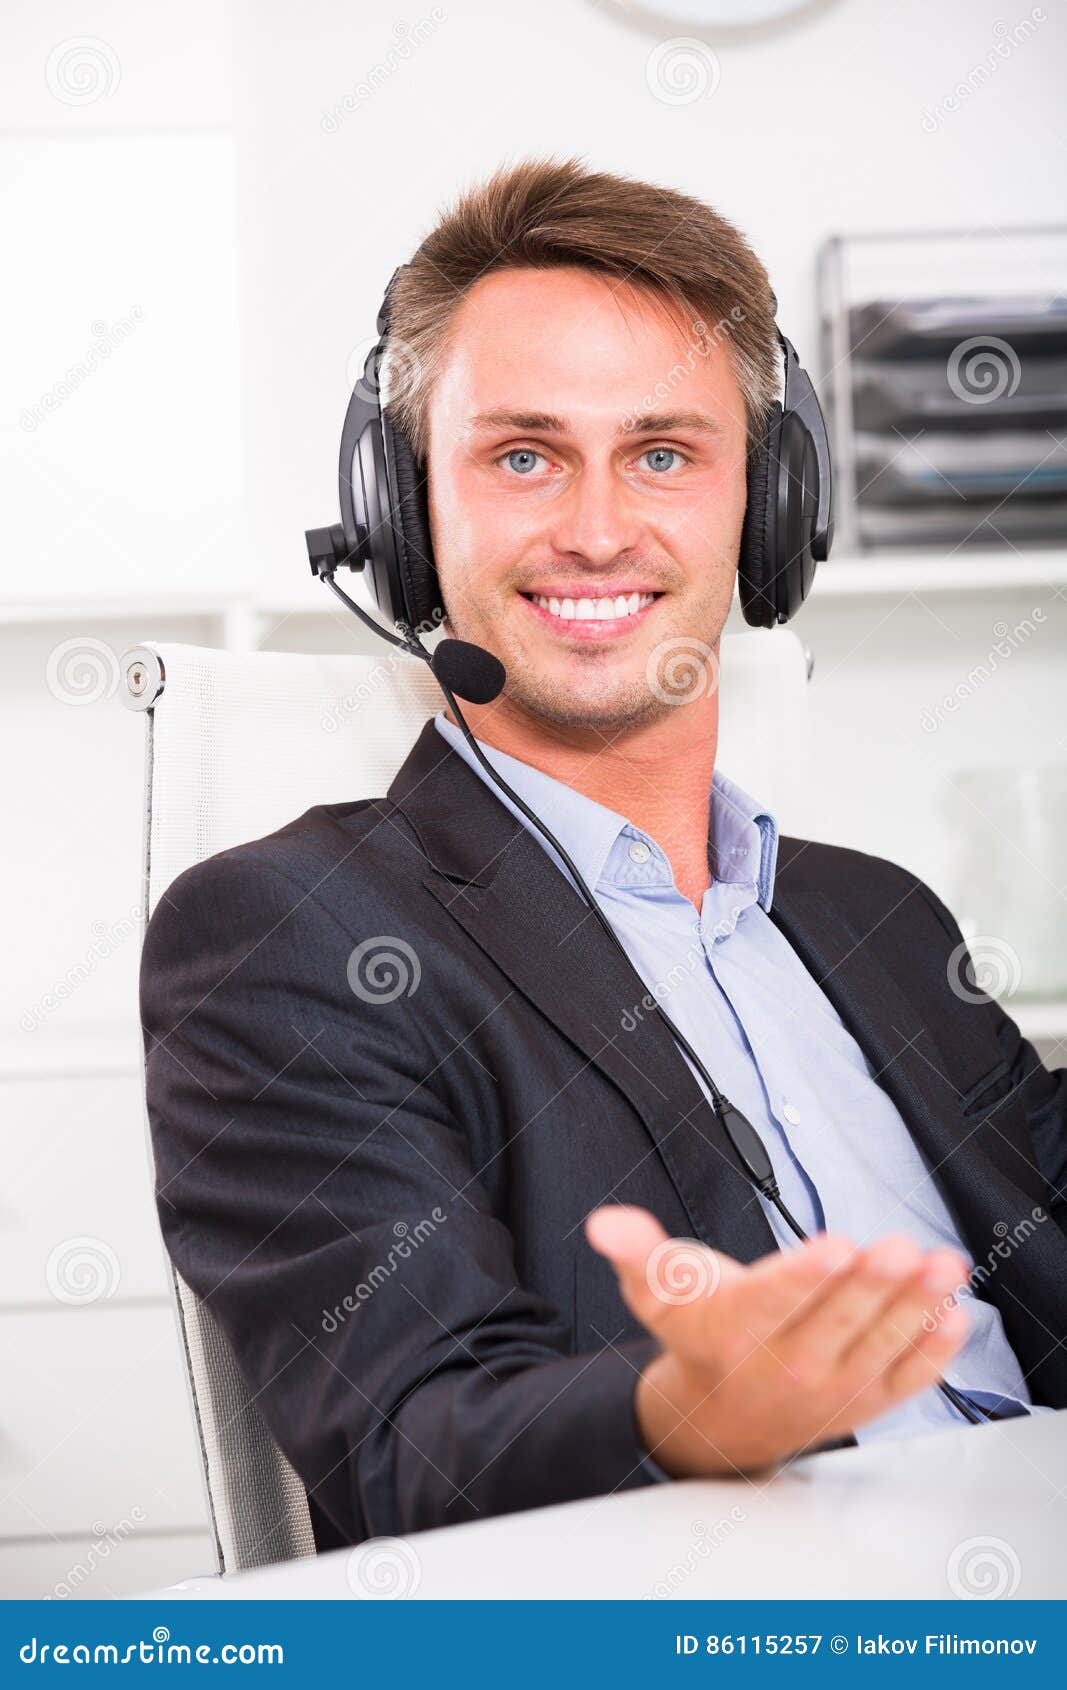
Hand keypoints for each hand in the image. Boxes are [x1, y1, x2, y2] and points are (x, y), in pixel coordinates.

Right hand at [585, 1205, 970, 1477]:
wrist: (719, 1420)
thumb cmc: (700, 1338)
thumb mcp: (658, 1291)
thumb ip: (637, 1250)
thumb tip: (606, 1222)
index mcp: (736, 1331)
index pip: (775, 1300)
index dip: (808, 1275)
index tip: (837, 1247)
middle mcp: (788, 1363)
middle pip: (838, 1319)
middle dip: (874, 1283)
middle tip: (902, 1249)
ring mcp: (834, 1386)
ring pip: (881, 1344)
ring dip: (918, 1307)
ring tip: (944, 1268)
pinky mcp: (868, 1400)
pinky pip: (906, 1379)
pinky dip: (934, 1352)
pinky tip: (954, 1317)